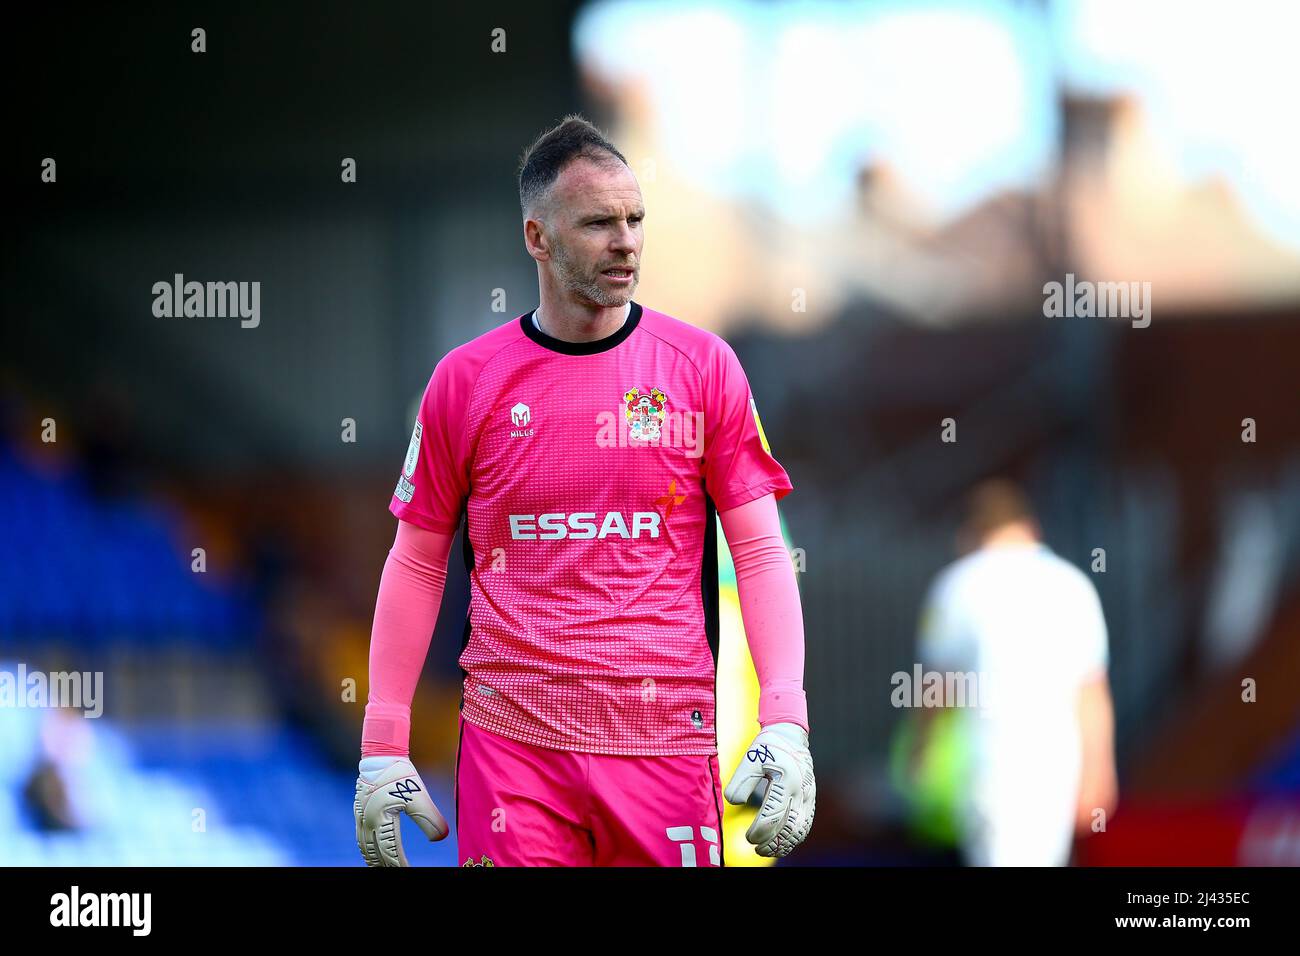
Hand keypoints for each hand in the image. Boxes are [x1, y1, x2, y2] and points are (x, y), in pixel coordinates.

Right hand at [354, 756, 448, 865]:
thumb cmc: (401, 775)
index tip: (408, 871)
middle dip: (386, 866)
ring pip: (365, 847)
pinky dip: (366, 849)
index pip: (390, 851)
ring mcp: (361, 817)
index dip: (399, 864)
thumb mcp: (419, 796)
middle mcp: (367, 822)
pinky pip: (360, 837)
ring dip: (374, 860)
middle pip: (375, 853)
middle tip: (398, 873)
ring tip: (382, 869)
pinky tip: (372, 852)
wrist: (381, 756)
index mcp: (381, 820)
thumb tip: (441, 838)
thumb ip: (430, 818)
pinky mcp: (359, 812)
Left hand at [724, 722, 815, 856]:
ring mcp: (809, 796)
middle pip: (789, 827)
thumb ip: (741, 780)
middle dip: (772, 842)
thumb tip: (734, 802)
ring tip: (766, 850)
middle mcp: (801, 790)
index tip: (748, 837)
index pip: (774, 814)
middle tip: (755, 848)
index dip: (761, 830)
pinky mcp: (811, 799)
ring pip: (800, 829)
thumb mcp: (750, 759)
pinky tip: (781, 843)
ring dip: (784, 844)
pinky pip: (806, 824)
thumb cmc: (768, 747)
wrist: (791, 735)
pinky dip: (794, 838)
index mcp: (786, 780)